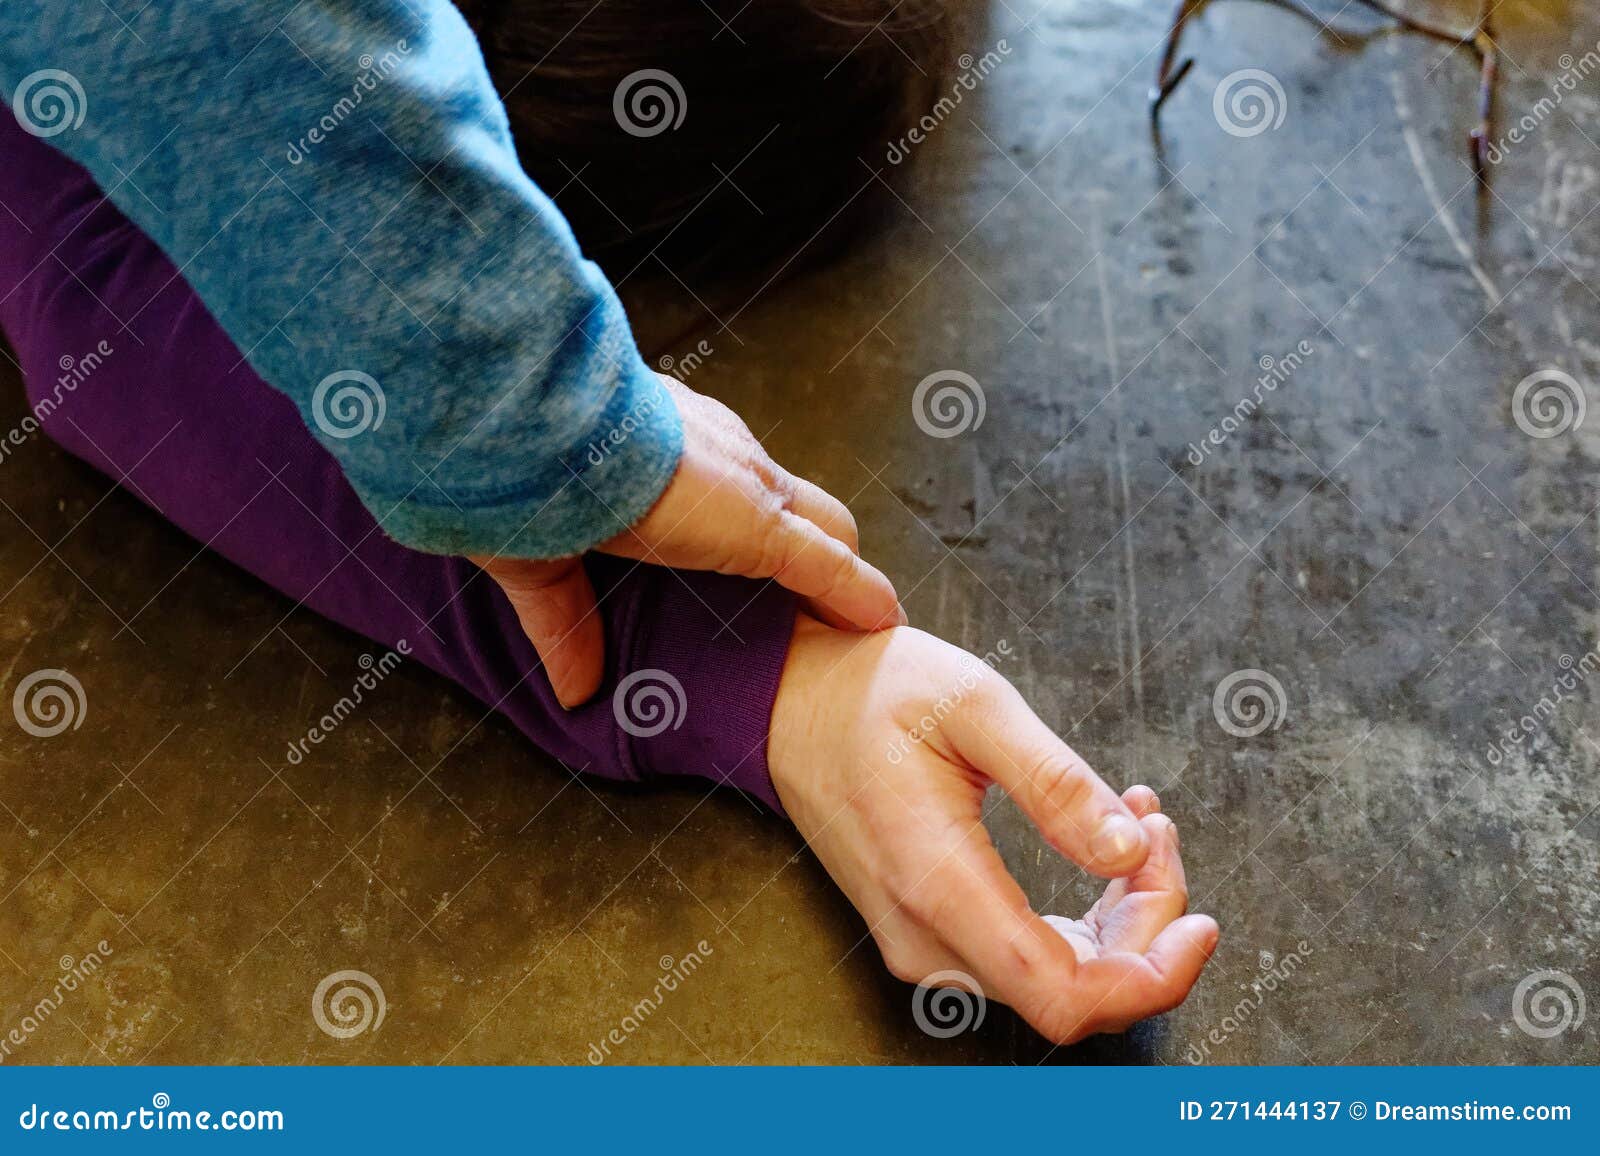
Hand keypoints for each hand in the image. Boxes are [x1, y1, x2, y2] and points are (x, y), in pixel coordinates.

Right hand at [478, 374, 903, 706]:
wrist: (537, 432)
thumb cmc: (523, 472)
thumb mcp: (543, 555)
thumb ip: (564, 622)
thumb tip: (573, 691)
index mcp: (672, 444)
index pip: (736, 478)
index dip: (753, 516)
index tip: (753, 547)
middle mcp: (723, 453)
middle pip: (795, 501)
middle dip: (812, 543)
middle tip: (820, 596)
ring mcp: (748, 486)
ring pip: (825, 527)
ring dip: (840, 571)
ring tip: (858, 615)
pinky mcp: (761, 524)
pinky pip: (829, 566)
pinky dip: (857, 595)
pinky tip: (881, 622)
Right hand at [767, 614, 1218, 1043]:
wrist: (791, 700)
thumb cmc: (874, 691)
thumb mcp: (975, 705)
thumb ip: (1056, 782)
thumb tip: (1130, 850)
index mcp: (938, 883)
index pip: (1064, 995)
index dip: (1151, 978)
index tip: (1199, 921)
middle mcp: (926, 934)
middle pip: (1072, 992)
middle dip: (1146, 927)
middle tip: (1158, 829)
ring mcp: (922, 939)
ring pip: (1053, 978)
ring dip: (1119, 921)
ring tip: (1140, 826)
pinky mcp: (927, 926)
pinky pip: (1024, 955)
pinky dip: (1082, 917)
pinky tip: (1102, 851)